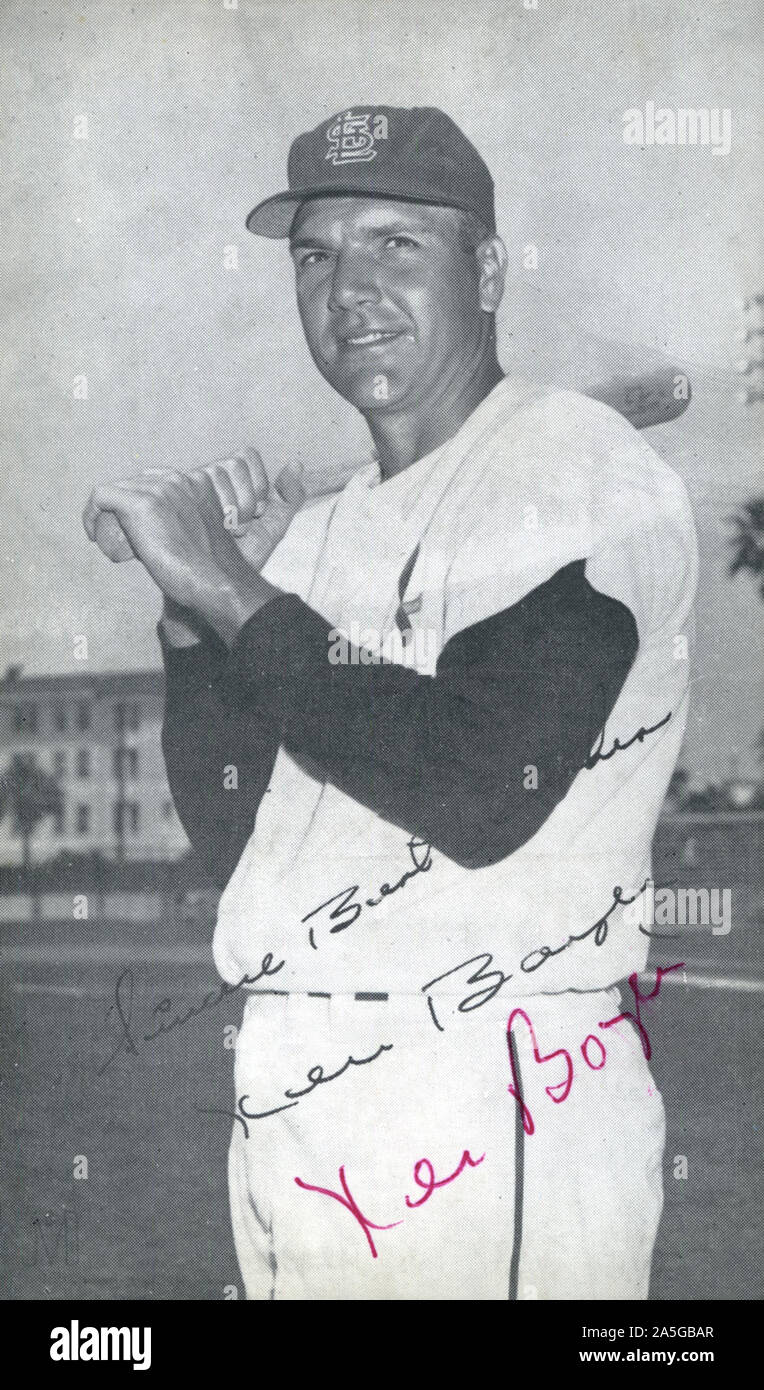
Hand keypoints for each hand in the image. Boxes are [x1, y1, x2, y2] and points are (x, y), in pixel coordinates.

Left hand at [87, 449, 305, 571]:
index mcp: (201, 482)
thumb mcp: (260, 532)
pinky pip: (102, 498)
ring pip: (118, 491)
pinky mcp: (141, 505)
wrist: (218, 586)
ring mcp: (160, 489)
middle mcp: (180, 479)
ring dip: (110, 517)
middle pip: (136, 484)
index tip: (149, 532)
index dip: (148, 502)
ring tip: (113, 542)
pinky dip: (94, 516)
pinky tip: (98, 537)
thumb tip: (299, 464)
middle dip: (128, 510)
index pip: (158, 480)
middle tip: (130, 541)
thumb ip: (286, 500)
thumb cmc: (234, 567)